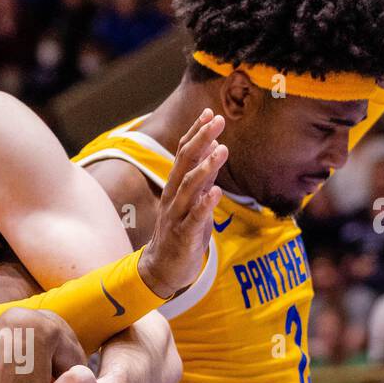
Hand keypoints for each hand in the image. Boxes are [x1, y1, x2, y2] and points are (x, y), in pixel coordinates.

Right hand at [137, 109, 225, 298]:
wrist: (161, 269)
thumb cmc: (180, 233)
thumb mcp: (194, 200)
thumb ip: (204, 177)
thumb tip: (216, 148)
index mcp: (176, 186)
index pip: (184, 153)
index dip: (196, 133)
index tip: (209, 113)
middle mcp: (174, 197)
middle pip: (185, 163)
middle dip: (201, 140)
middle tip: (218, 121)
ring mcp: (177, 215)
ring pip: (189, 187)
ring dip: (205, 168)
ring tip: (222, 150)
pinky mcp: (183, 235)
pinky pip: (194, 218)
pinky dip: (205, 204)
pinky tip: (216, 192)